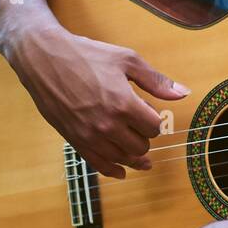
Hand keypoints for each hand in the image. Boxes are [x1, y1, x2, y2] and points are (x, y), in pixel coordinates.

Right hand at [9, 25, 189, 178]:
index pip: (154, 127)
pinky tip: (122, 172)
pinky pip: (97, 164)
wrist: (44, 58)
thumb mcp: (127, 60)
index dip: (155, 121)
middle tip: (139, 126)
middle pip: (140, 146)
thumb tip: (183, 93)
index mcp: (123, 104)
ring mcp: (88, 135)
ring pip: (122, 158)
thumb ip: (156, 81)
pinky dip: (112, 170)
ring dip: (133, 156)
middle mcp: (107, 124)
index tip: (149, 112)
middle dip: (145, 137)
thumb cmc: (87, 55)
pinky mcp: (73, 139)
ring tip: (142, 157)